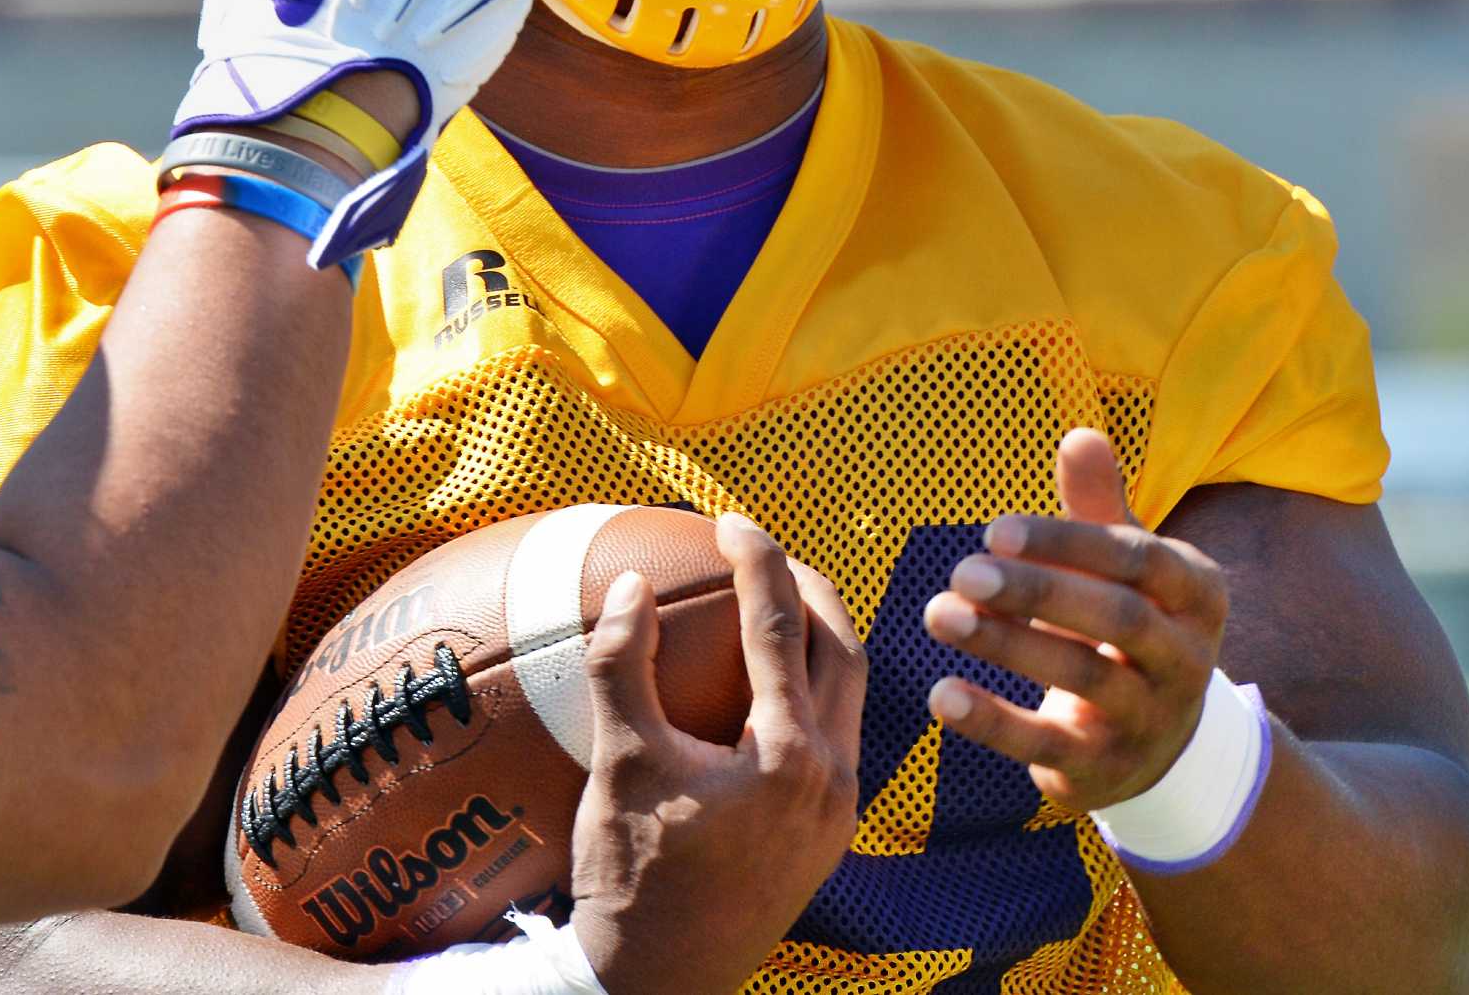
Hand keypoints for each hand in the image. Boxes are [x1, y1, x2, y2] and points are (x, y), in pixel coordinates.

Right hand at [569, 516, 865, 994]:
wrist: (661, 981)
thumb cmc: (632, 872)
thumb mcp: (616, 759)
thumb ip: (622, 665)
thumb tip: (633, 585)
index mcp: (787, 755)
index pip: (780, 626)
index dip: (756, 560)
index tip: (729, 520)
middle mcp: (831, 778)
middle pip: (842, 648)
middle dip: (807, 586)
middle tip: (762, 549)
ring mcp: (838, 810)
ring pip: (852, 694)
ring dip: (820, 636)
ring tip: (775, 601)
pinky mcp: (830, 834)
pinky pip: (840, 734)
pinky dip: (816, 687)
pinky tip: (774, 683)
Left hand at [922, 427, 1229, 811]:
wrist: (1163, 742)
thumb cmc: (1128, 620)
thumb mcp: (1124, 565)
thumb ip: (1099, 505)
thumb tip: (1081, 434)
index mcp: (1196, 594)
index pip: (1137, 559)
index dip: (1067, 543)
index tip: (994, 531)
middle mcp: (1186, 659)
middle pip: (1117, 620)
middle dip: (1038, 592)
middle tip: (961, 570)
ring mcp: (1150, 719)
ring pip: (1082, 679)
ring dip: (1006, 645)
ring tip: (938, 614)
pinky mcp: (1104, 769)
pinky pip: (1048, 747)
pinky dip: (992, 722)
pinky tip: (939, 694)